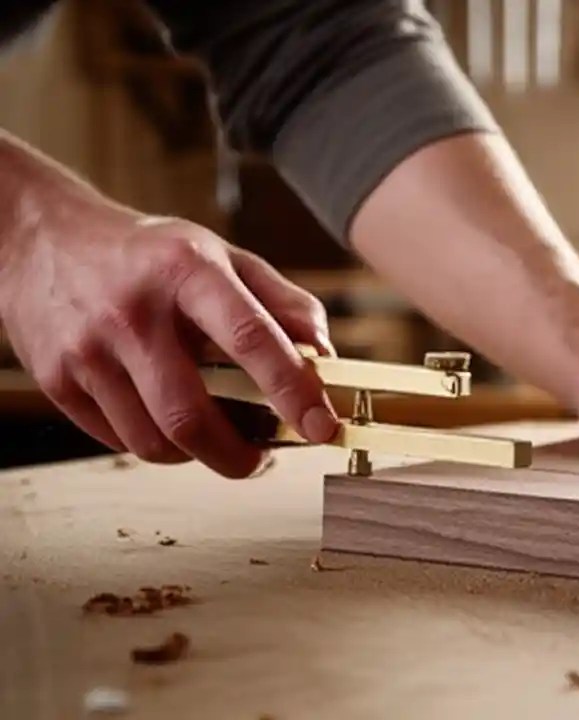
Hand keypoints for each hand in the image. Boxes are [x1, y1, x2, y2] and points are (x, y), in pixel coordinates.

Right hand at [0, 202, 339, 477]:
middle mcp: (134, 311)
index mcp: (187, 270)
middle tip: (263, 458)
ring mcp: (88, 349)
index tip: (321, 426)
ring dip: (199, 457)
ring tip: (219, 440)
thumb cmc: (149, 254)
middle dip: (238, 454)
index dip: (292, 389)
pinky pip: (118, 440)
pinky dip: (156, 445)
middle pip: (191, 414)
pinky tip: (169, 424)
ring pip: (152, 441)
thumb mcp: (221, 256)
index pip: (250, 338)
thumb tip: (326, 354)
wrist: (41, 239)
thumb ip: (282, 301)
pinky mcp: (57, 379)